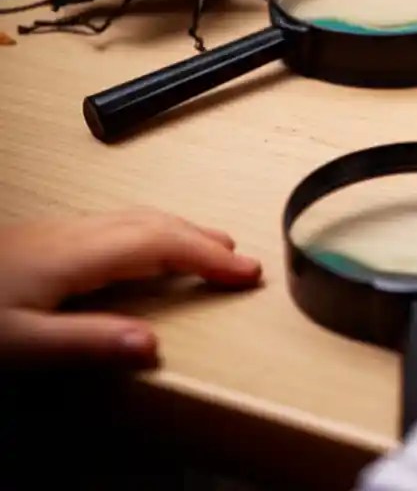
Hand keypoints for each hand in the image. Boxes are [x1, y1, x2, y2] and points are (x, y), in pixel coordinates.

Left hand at [0, 208, 261, 367]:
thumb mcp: (18, 344)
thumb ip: (87, 342)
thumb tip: (150, 344)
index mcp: (74, 256)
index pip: (161, 245)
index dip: (209, 256)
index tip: (247, 272)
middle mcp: (69, 235)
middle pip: (152, 223)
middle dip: (203, 239)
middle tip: (241, 262)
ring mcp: (52, 233)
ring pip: (133, 218)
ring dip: (178, 230)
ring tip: (208, 248)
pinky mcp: (38, 240)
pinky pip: (113, 223)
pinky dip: (149, 232)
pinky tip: (142, 248)